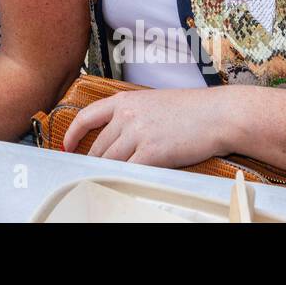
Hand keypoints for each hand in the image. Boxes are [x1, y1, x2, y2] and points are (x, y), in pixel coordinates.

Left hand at [61, 86, 245, 168]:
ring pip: (110, 160)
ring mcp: (137, 134)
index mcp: (125, 101)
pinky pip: (128, 171)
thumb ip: (133, 116)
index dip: (73, 133)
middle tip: (90, 171)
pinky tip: (122, 183)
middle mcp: (127, 116)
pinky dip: (122, 179)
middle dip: (92, 161)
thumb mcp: (154, 103)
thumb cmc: (193, 109)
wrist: (218, 114)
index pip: (87, 116)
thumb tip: (119, 135)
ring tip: (105, 181)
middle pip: (98, 145)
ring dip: (107, 172)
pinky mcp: (152, 152)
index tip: (67, 145)